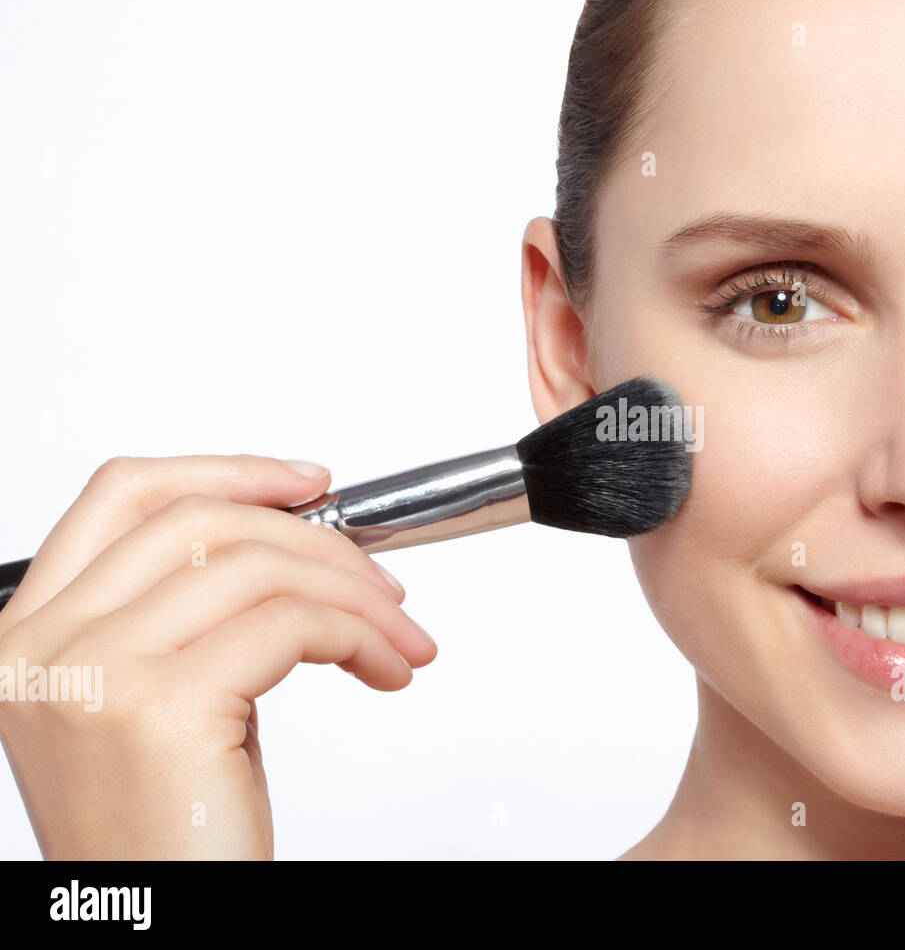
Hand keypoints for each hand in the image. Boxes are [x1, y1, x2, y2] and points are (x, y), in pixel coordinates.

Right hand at [0, 454, 436, 857]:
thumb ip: (191, 616)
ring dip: (355, 594)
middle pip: (201, 521)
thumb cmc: (165, 834)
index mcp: (27, 636)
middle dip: (317, 540)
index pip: (121, 495)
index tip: (306, 483)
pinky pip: (294, 625)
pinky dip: (361, 635)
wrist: (156, 931)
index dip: (225, 470)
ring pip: (257, 565)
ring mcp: (93, 673)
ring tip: (397, 636)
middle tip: (380, 581)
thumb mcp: (156, 702)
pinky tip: (383, 669)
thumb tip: (292, 547)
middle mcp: (42, 647)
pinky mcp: (159, 707)